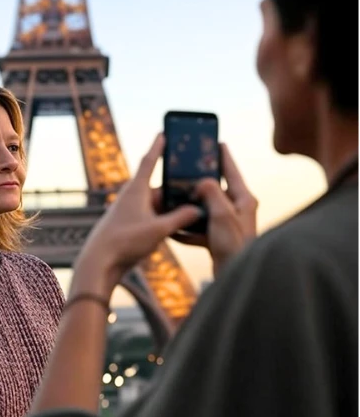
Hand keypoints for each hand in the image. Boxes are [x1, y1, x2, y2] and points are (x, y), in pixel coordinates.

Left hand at [72, 134, 202, 297]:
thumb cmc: (124, 243)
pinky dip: (160, 220)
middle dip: (174, 189)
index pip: (149, 161)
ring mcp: (126, 213)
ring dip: (168, 209)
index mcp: (136, 190)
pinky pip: (147, 218)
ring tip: (188, 213)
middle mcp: (129, 198)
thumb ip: (180, 218)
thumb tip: (197, 210)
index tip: (163, 133)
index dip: (158, 147)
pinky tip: (172, 228)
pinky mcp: (125, 228)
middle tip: (193, 188)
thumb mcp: (158, 230)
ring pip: (153, 206)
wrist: (98, 264)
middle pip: (157, 188)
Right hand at [169, 142, 256, 275]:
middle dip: (200, 184)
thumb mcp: (222, 214)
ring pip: (205, 211)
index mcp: (244, 199)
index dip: (224, 157)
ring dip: (189, 208)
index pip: (233, 172)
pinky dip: (187, 230)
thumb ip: (211, 193)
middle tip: (187, 173)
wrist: (234, 274)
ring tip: (175, 201)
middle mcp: (238, 210)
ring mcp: (227, 225)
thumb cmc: (234, 244)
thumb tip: (201, 182)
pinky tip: (173, 230)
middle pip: (216, 191)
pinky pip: (199, 230)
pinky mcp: (218, 240)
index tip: (217, 143)